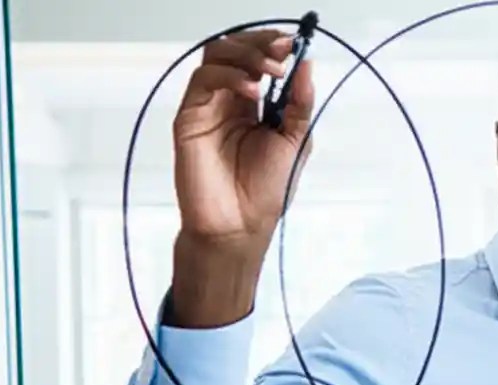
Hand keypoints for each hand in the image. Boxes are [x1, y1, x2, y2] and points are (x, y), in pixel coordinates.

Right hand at [167, 28, 315, 326]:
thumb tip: (307, 64)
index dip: (273, 46)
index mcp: (253, 106)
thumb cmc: (264, 192)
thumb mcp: (295, 142)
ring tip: (271, 72)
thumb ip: (299, 105)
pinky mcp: (189, 118)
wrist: (239, 226)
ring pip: (215, 57)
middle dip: (260, 45)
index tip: (294, 44)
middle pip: (234, 50)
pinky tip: (251, 91)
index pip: (258, 61)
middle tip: (282, 52)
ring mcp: (207, 107)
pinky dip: (227, 76)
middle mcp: (228, 101)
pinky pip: (203, 81)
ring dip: (245, 55)